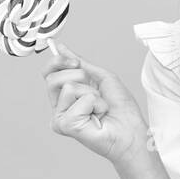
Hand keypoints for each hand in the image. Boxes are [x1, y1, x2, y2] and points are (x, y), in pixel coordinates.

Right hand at [43, 41, 148, 163]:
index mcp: (66, 94)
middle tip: (95, 90)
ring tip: (100, 107)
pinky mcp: (64, 125)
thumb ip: (81, 63)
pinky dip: (95, 104)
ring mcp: (60, 117)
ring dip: (92, 93)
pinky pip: (78, 100)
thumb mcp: (102, 78)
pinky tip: (98, 116)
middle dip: (80, 76)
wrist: (131, 131)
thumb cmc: (121, 109)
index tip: (74, 61)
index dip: (57, 62)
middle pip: (52, 78)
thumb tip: (61, 47)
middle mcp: (60, 106)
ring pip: (68, 87)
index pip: (48, 73)